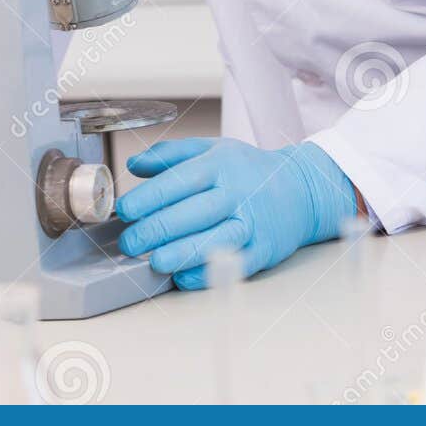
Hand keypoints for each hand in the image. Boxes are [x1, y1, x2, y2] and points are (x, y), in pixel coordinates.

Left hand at [115, 137, 356, 288]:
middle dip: (155, 229)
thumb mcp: (213, 149)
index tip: (125, 209)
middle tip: (129, 242)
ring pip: (213, 241)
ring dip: (180, 253)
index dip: (149, 197)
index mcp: (220, 164)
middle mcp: (236, 193)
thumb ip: (171, 154)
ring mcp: (251, 223)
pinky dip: (206, 273)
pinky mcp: (263, 250)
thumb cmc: (248, 171)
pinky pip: (232, 266)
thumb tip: (134, 164)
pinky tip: (182, 276)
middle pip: (192, 212)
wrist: (300, 189)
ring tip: (153, 260)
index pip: (179, 180)